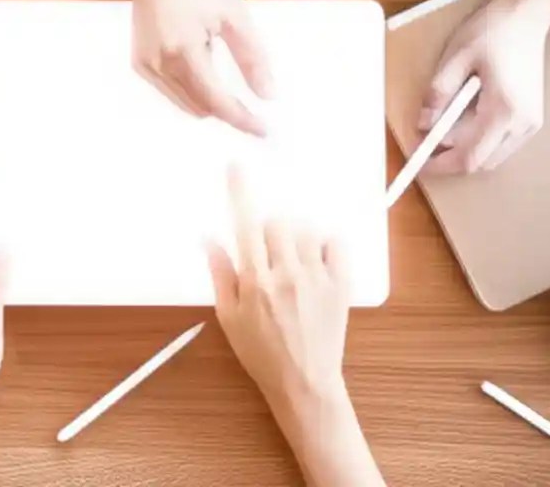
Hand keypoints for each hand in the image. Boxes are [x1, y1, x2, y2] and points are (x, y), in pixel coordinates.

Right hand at [112, 0, 273, 135]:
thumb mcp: (235, 15)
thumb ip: (253, 59)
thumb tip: (268, 96)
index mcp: (182, 50)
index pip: (216, 101)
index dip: (242, 119)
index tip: (264, 130)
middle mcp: (157, 64)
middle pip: (200, 107)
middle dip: (227, 110)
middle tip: (253, 103)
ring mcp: (145, 65)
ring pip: (185, 104)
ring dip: (209, 98)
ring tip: (217, 59)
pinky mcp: (139, 63)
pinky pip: (171, 91)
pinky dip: (192, 88)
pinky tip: (199, 59)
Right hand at [205, 166, 384, 486]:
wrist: (304, 381)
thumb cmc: (261, 352)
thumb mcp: (229, 316)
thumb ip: (220, 274)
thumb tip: (209, 238)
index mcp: (255, 281)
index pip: (244, 224)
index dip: (239, 192)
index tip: (236, 167)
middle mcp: (287, 274)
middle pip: (277, 221)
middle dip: (268, 228)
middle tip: (267, 251)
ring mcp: (317, 277)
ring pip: (305, 229)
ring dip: (294, 235)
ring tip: (291, 259)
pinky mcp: (340, 284)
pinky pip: (335, 243)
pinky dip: (324, 242)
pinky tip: (315, 259)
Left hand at [420, 0, 549, 173]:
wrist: (526, 14)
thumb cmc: (492, 31)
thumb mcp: (456, 57)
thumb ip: (438, 93)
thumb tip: (423, 124)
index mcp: (504, 109)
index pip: (470, 157)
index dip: (441, 165)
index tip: (419, 162)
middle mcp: (523, 123)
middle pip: (482, 162)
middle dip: (451, 159)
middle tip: (425, 143)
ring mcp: (531, 123)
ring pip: (493, 156)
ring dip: (466, 151)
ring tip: (442, 130)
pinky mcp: (532, 118)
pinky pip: (503, 144)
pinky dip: (480, 142)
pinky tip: (464, 123)